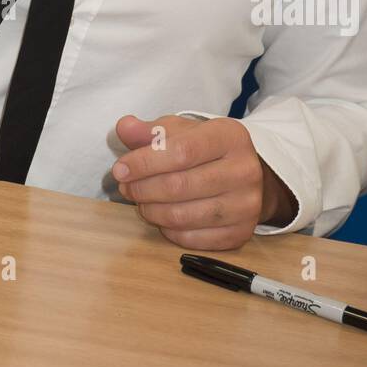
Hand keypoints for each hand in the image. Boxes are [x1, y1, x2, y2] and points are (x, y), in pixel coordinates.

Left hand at [113, 114, 296, 249]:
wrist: (243, 176)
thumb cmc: (205, 149)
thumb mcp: (181, 131)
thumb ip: (151, 130)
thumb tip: (124, 127)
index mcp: (230, 136)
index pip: (182, 151)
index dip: (145, 162)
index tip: (120, 169)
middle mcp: (245, 170)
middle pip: (180, 186)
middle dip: (143, 188)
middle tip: (126, 187)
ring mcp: (247, 205)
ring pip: (184, 215)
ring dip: (152, 211)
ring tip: (141, 201)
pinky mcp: (241, 233)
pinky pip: (193, 239)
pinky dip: (169, 231)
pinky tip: (162, 217)